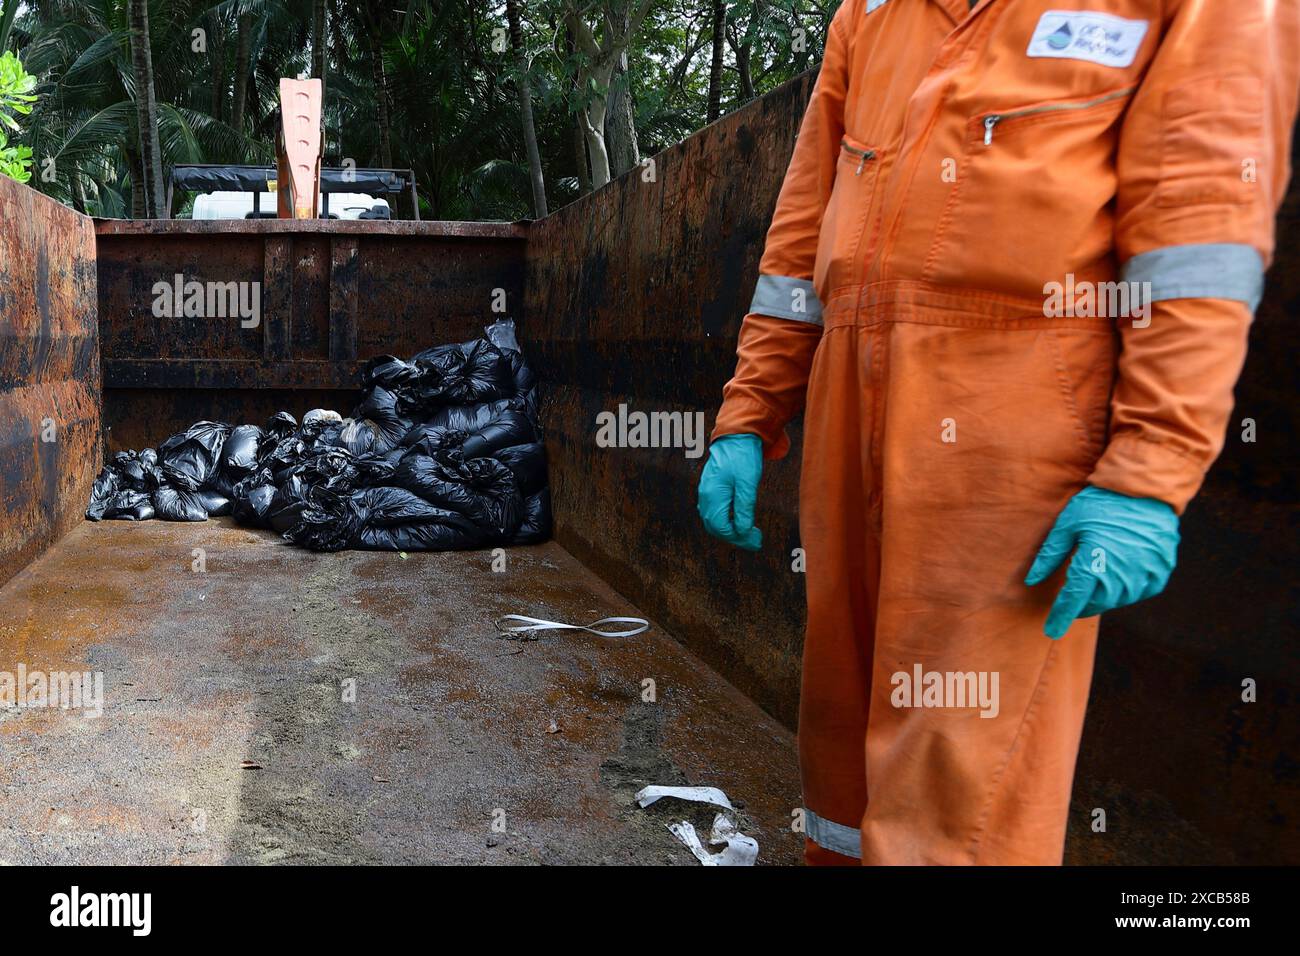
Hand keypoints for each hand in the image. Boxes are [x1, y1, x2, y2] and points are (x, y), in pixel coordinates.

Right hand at [697, 434, 762, 550]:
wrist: (736, 435)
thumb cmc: (743, 457)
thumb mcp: (748, 483)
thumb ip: (744, 508)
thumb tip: (743, 530)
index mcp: (713, 496)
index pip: (721, 527)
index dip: (738, 537)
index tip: (756, 539)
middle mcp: (706, 496)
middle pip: (715, 527)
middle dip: (735, 536)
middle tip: (756, 540)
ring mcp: (707, 491)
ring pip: (714, 520)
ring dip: (731, 529)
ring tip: (750, 532)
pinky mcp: (711, 488)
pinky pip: (715, 511)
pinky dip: (727, 519)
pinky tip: (739, 519)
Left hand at [1025, 486, 1179, 638]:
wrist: (1144, 489)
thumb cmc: (1099, 504)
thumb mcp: (1066, 525)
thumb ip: (1049, 555)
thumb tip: (1031, 580)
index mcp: (1093, 565)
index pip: (1072, 601)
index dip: (1060, 617)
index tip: (1051, 631)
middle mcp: (1120, 576)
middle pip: (1096, 604)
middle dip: (1081, 605)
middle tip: (1073, 599)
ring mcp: (1144, 574)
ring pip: (1119, 600)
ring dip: (1104, 597)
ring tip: (1096, 584)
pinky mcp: (1161, 570)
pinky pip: (1142, 591)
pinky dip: (1128, 590)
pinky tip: (1120, 578)